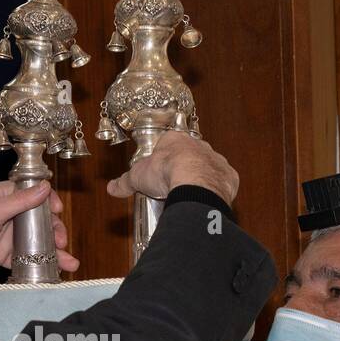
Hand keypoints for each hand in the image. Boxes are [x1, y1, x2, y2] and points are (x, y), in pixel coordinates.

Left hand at [0, 181, 77, 314]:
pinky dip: (38, 264)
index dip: (47, 201)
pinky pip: (23, 259)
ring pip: (33, 241)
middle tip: (61, 242)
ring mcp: (2, 236)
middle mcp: (3, 214)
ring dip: (51, 251)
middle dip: (53, 230)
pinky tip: (52, 271)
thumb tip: (45, 186)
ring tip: (68, 262)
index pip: (29, 193)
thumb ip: (19, 202)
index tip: (58, 211)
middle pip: (36, 219)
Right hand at [105, 133, 238, 204]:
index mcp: (176, 140)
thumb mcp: (137, 177)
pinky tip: (207, 200)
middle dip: (183, 168)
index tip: (159, 170)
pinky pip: (222, 182)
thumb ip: (125, 182)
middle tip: (173, 185)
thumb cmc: (166, 173)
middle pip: (190, 155)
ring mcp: (216, 160)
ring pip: (208, 168)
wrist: (194, 185)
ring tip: (190, 196)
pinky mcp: (228, 176)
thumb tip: (112, 188)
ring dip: (201, 179)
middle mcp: (199, 146)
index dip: (163, 158)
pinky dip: (216, 191)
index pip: (168, 144)